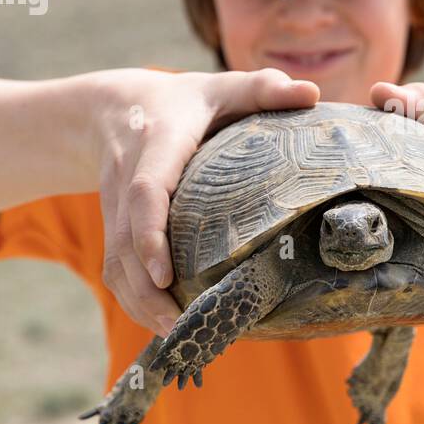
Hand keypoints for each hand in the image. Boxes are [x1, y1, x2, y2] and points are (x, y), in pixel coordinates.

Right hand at [93, 68, 319, 335]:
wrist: (112, 110)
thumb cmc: (187, 101)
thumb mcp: (223, 88)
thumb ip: (264, 88)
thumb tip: (312, 93)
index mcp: (158, 140)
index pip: (145, 190)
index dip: (150, 233)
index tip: (165, 273)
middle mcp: (126, 177)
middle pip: (125, 241)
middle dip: (146, 288)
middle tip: (179, 324)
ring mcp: (113, 206)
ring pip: (115, 262)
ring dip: (140, 303)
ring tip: (176, 335)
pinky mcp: (111, 228)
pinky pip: (115, 269)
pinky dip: (135, 301)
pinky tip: (164, 324)